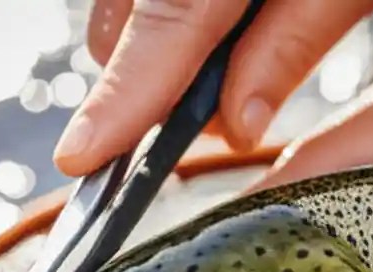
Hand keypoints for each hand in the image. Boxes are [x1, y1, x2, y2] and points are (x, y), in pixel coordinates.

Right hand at [55, 0, 372, 176]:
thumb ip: (293, 42)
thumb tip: (235, 124)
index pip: (168, 20)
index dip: (122, 94)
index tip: (78, 156)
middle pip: (131, 11)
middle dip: (151, 77)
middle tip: (211, 115)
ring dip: (157, 38)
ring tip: (222, 52)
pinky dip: (168, 4)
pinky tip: (215, 12)